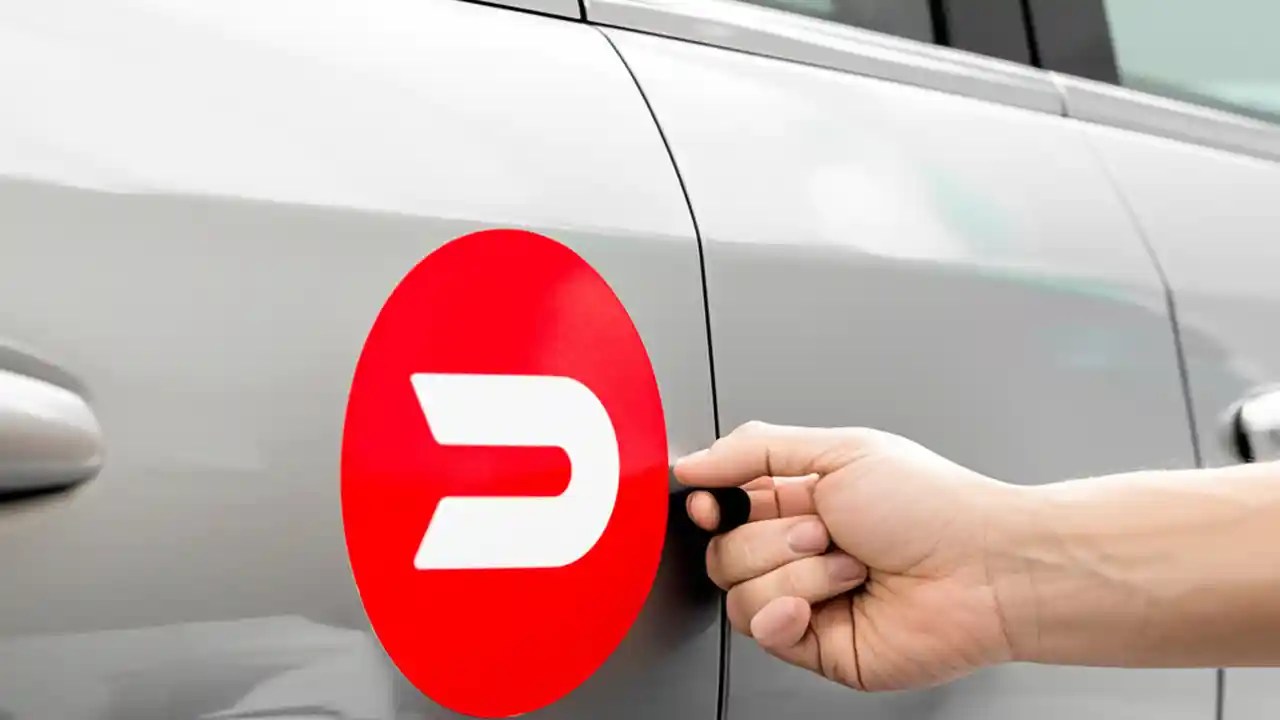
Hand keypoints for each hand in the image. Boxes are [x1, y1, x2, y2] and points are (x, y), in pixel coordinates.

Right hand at [676, 422, 1024, 691]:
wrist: (986, 572)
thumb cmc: (934, 508)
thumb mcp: (840, 450)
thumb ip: (755, 449)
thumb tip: (694, 464)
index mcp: (801, 499)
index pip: (722, 506)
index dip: (708, 505)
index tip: (710, 502)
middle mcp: (799, 551)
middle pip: (724, 551)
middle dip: (771, 538)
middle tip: (824, 530)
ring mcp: (807, 600)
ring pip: (738, 593)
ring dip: (795, 575)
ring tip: (850, 565)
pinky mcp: (817, 646)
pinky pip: (763, 634)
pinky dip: (786, 612)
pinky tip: (824, 601)